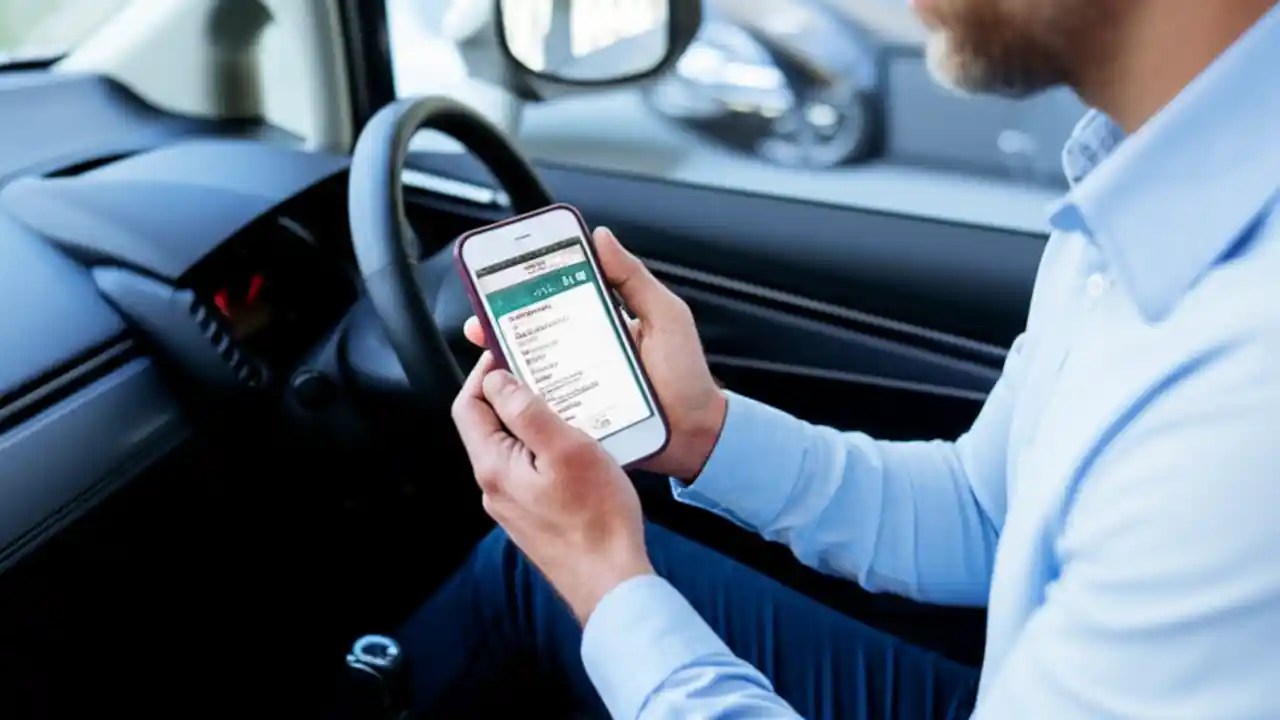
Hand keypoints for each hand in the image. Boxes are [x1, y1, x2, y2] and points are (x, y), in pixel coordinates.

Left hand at [452, 351, 653, 623]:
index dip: (485, 373)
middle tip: (545, 372)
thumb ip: (527, 411)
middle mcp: (495, 487)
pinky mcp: (533, 516)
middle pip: (489, 425)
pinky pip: (530, 469)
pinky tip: (577, 445)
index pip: (468, 406)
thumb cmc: (596, 519)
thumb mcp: (566, 449)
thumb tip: (498, 381)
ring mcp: (512, 504)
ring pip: (513, 447)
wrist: (611, 581)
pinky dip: (546, 448)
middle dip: (514, 394)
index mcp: (494, 466)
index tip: (508, 352)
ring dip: (534, 421)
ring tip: (568, 405)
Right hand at [464, 227, 726, 481]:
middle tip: (480, 320)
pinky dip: (522, 399)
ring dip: (504, 362)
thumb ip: (634, 279)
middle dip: (500, 326)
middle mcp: (580, 354)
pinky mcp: (575, 418)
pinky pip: (543, 407)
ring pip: (529, 373)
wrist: (696, 435)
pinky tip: (508, 391)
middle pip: (531, 337)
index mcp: (598, 324)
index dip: (523, 290)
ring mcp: (575, 387)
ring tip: (489, 352)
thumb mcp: (666, 316)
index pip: (553, 301)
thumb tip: (602, 237)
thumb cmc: (686, 375)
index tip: (498, 278)